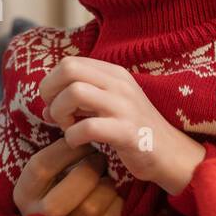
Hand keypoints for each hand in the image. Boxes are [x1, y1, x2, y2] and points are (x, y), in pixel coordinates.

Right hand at [12, 138, 122, 215]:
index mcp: (24, 195)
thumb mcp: (47, 173)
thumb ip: (57, 153)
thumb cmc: (57, 187)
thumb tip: (77, 123)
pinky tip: (110, 195)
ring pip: (92, 206)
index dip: (66, 149)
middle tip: (99, 158)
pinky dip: (114, 203)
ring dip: (105, 186)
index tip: (80, 139)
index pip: (41, 166)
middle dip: (90, 168)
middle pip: (69, 188)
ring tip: (105, 176)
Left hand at [38, 56, 205, 194]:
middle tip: (58, 115)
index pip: (69, 62)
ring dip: (61, 114)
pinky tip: (78, 143)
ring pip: (75, 93)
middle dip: (51, 94)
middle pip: (68, 70)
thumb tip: (45, 108)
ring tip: (69, 128)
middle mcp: (120, 84)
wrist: (170, 154)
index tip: (56, 105)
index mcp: (114, 74)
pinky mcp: (127, 132)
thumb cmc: (134, 130)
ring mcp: (125, 106)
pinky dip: (72, 137)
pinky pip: (88, 127)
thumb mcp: (108, 107)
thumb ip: (78, 103)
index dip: (52, 83)